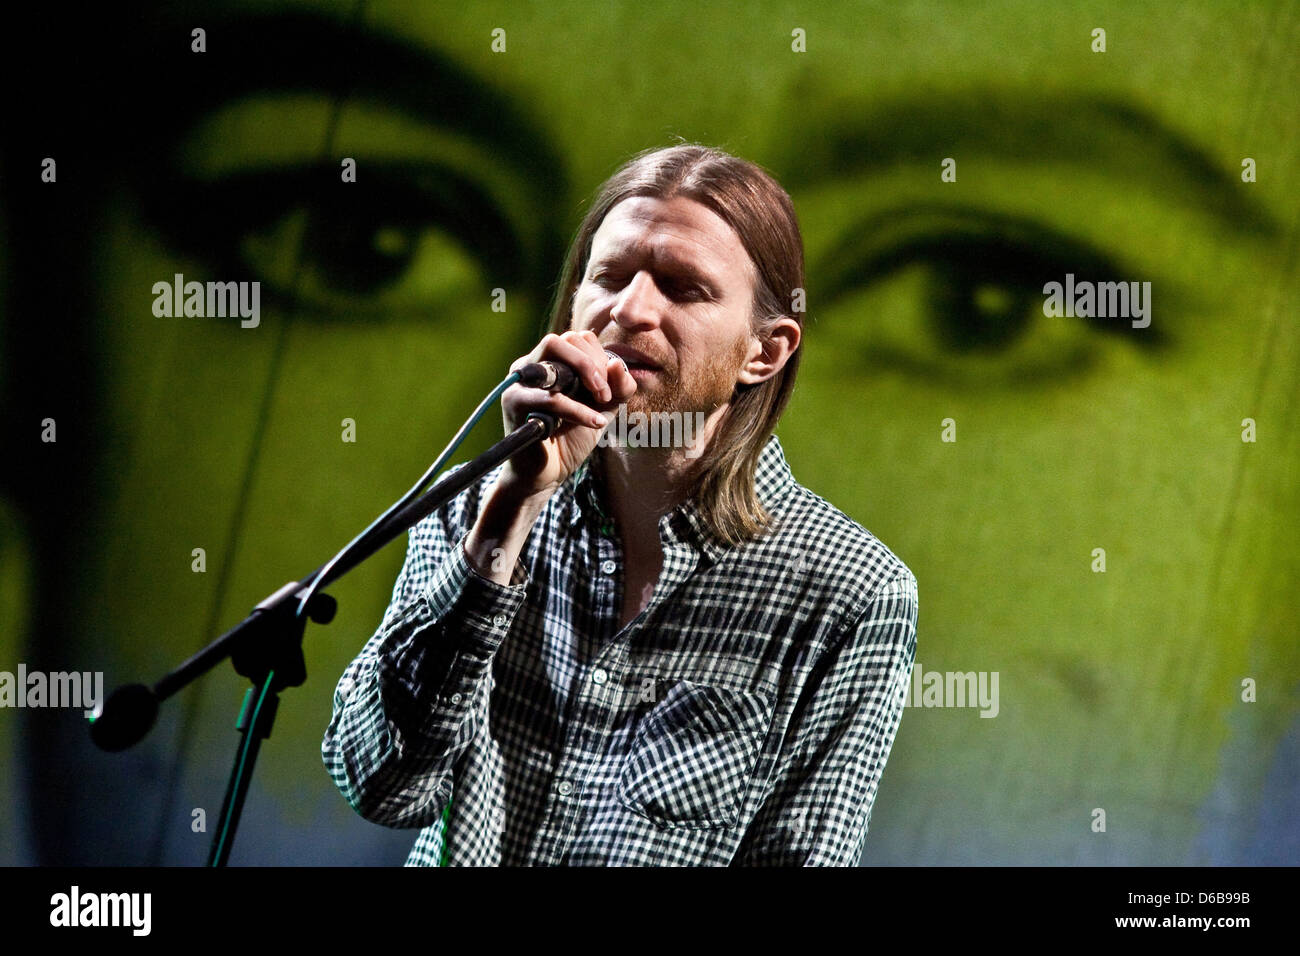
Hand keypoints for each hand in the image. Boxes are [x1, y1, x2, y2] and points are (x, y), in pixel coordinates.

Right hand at [499, 330, 636, 499]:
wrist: (546, 475)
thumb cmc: (570, 438)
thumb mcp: (603, 410)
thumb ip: (618, 388)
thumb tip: (618, 365)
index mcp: (550, 364)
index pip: (578, 339)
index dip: (600, 358)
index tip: (610, 389)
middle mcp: (531, 366)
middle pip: (563, 339)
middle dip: (592, 362)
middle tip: (605, 394)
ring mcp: (519, 380)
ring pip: (552, 352)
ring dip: (585, 372)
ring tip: (602, 402)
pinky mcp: (514, 402)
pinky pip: (551, 396)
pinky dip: (578, 409)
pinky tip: (595, 422)